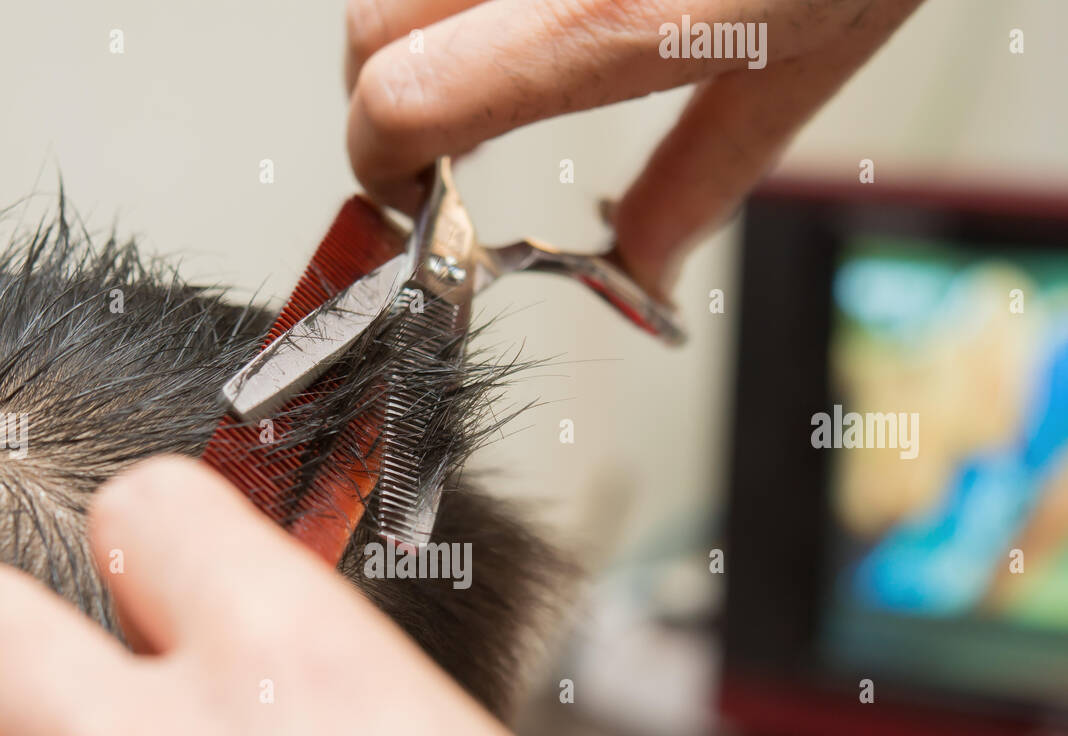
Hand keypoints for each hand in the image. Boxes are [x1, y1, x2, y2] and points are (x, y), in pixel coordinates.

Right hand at [346, 0, 923, 294]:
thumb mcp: (815, 52)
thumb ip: (709, 169)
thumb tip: (647, 262)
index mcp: (614, 10)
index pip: (405, 100)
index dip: (381, 168)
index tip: (414, 201)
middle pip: (369, 25)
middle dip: (383, 98)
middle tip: (442, 138)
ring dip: (417, 25)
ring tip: (486, 53)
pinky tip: (519, 1)